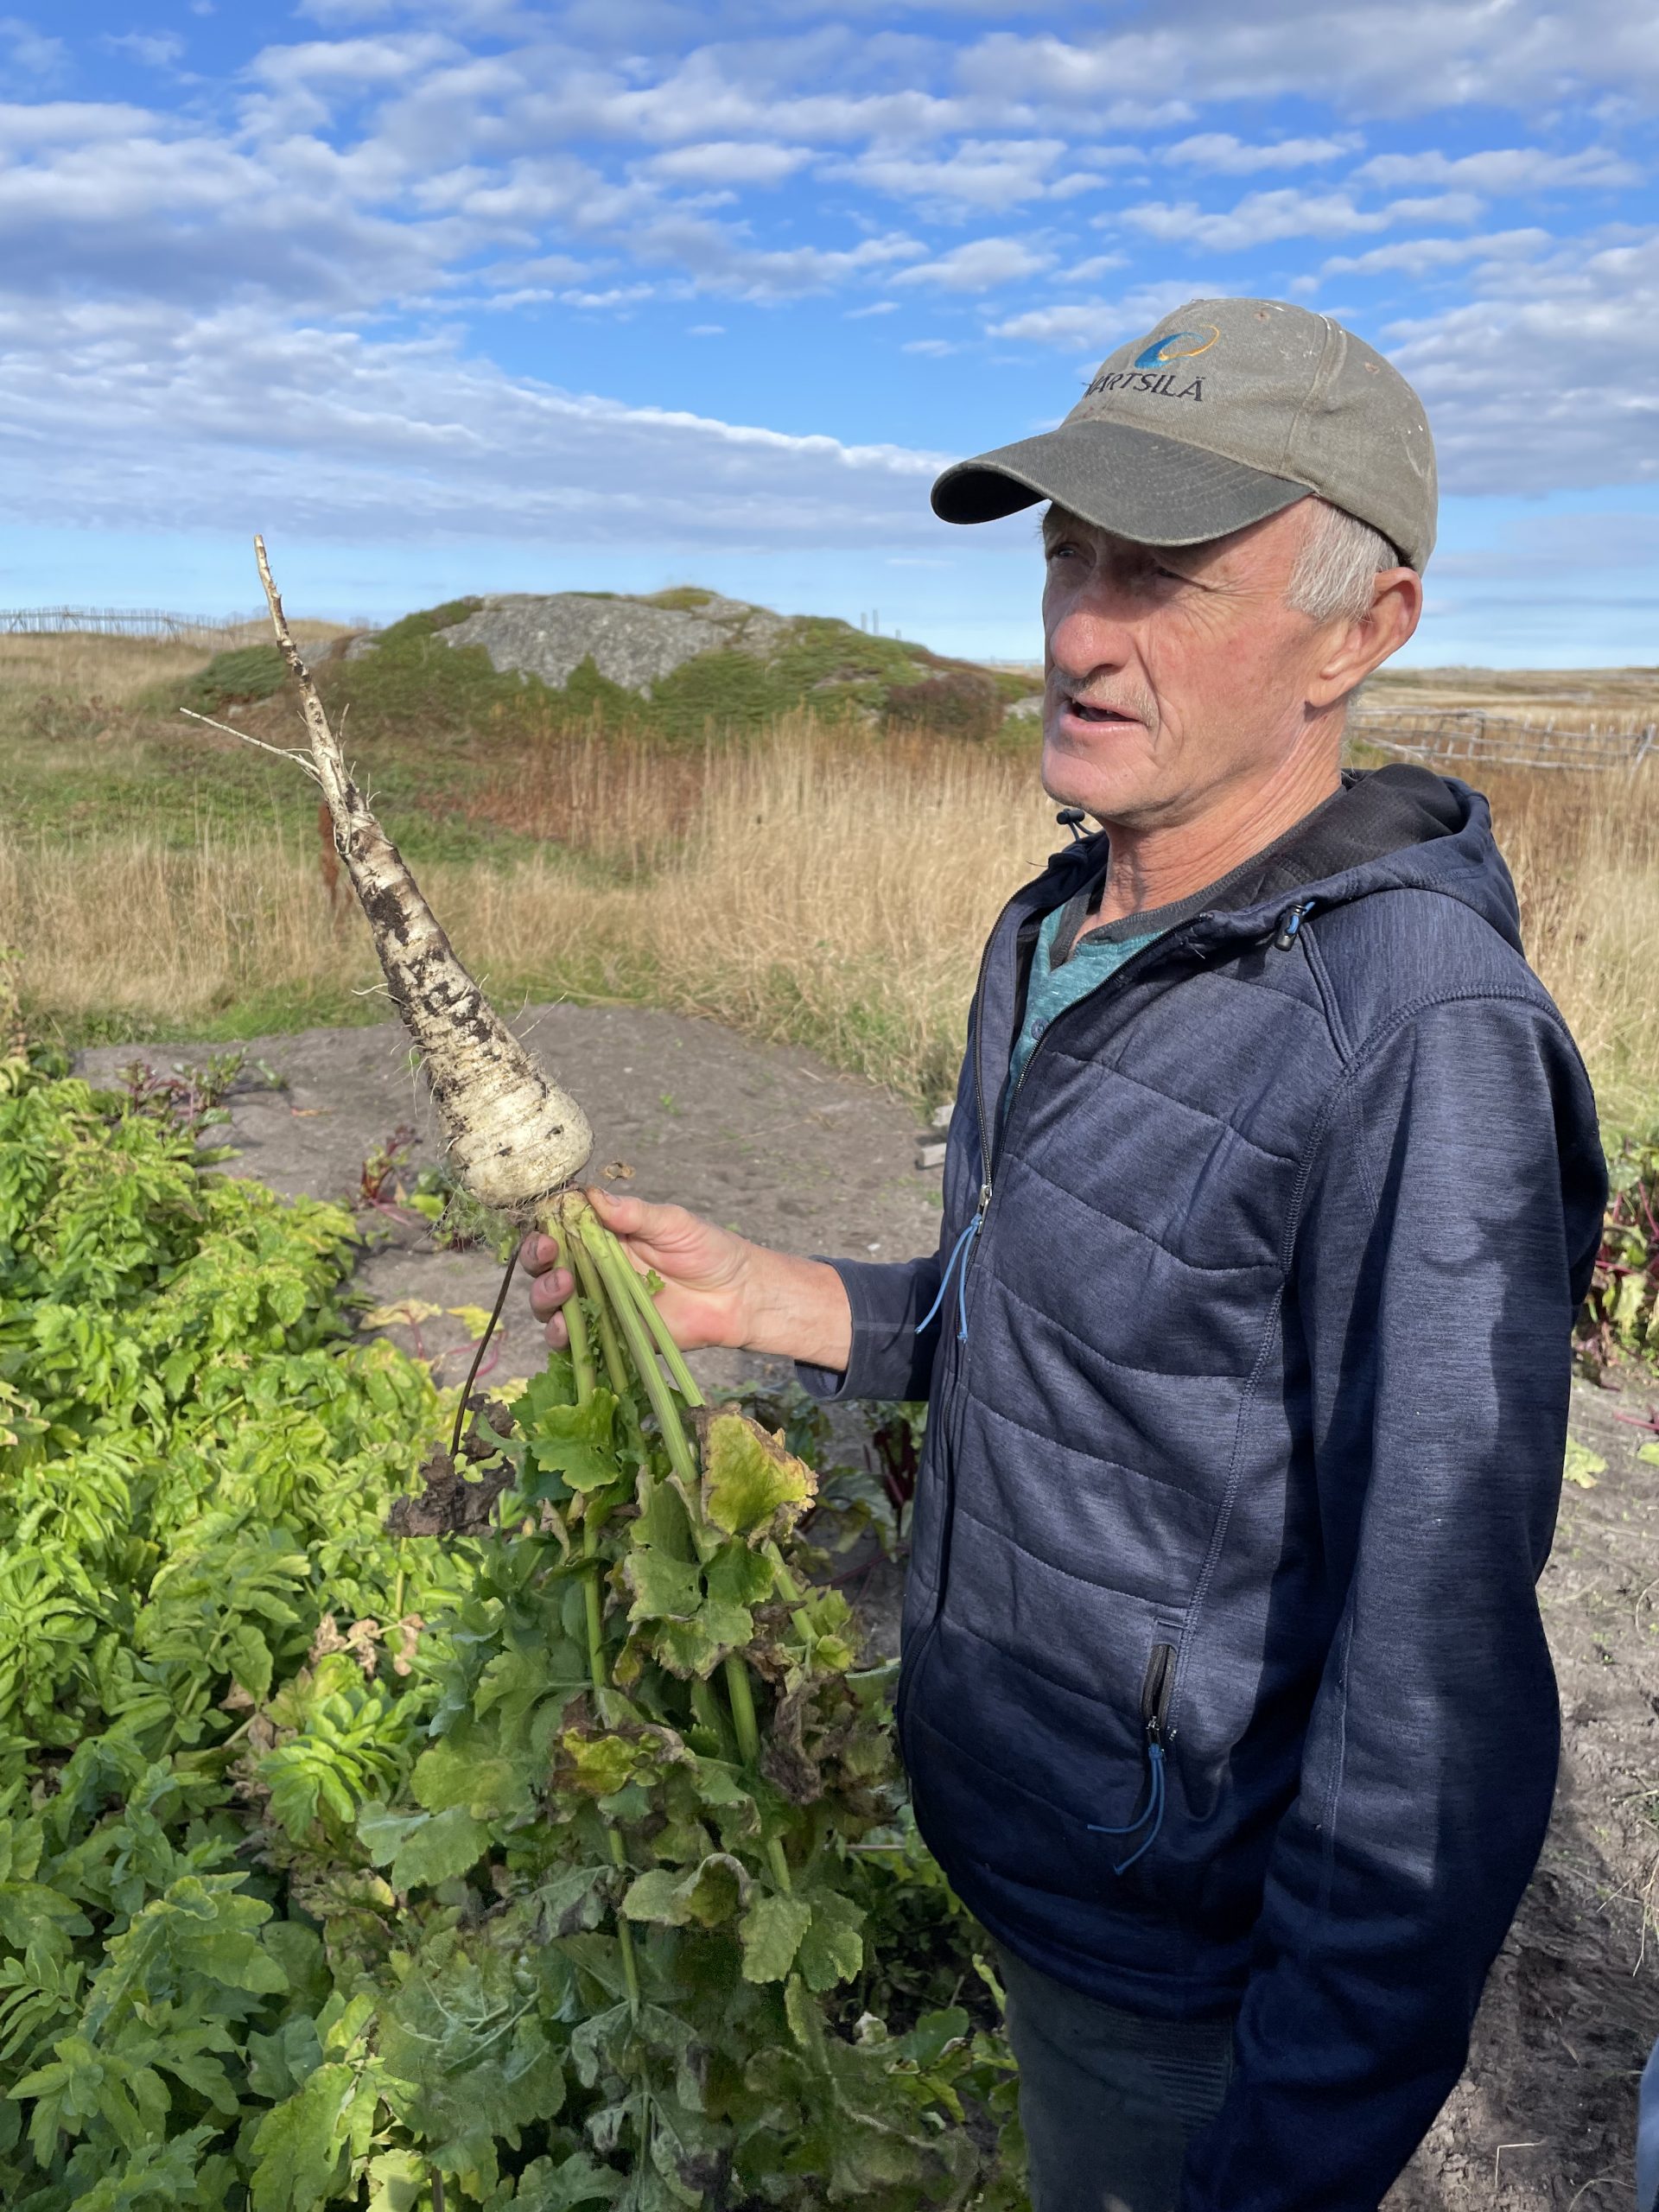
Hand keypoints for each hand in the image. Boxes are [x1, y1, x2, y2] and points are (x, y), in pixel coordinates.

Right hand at [519, 1186, 852, 1370]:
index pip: (560, 1229)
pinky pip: (576, 1340)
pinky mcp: (610, 1336)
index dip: (545, 1227)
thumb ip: (633, 1214)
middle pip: (546, 1267)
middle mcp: (592, 1270)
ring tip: (563, 1287)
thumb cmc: (707, 1251)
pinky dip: (563, 1336)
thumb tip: (591, 1194)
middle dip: (539, 1261)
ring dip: (546, 1296)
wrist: (737, 1297)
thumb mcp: (672, 1223)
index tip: (546, 1225)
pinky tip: (566, 1327)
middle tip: (551, 1256)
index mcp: (602, 1237)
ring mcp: (599, 1304)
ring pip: (552, 1304)